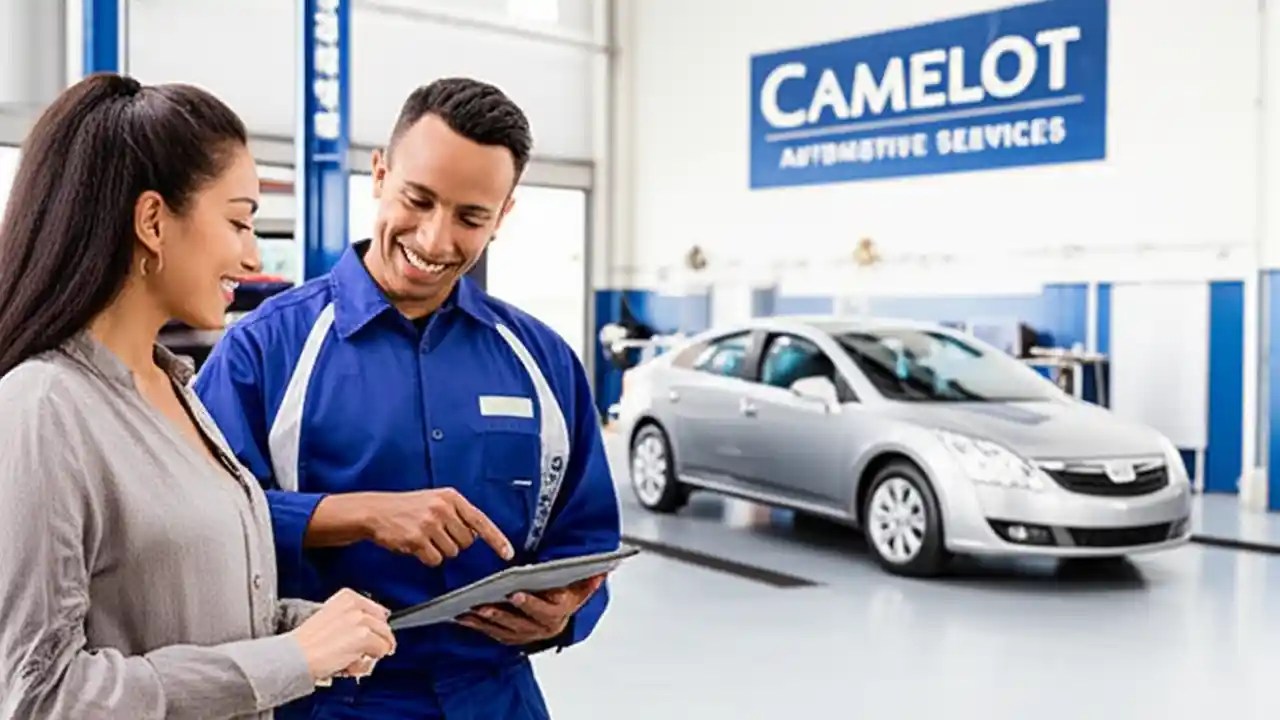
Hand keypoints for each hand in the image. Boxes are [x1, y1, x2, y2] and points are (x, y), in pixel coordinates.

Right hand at [291, 588, 395, 681]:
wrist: (295, 656)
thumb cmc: (308, 643)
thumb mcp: (332, 619)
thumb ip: (353, 619)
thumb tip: (375, 628)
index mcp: (347, 597)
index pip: (377, 610)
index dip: (374, 628)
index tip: (369, 637)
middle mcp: (355, 605)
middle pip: (384, 624)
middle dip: (376, 640)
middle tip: (361, 652)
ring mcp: (360, 620)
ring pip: (385, 638)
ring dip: (374, 652)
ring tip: (352, 659)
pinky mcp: (363, 636)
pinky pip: (382, 649)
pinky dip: (371, 660)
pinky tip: (351, 663)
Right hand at [362, 488, 514, 565]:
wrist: (375, 511)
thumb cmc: (407, 508)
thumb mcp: (435, 501)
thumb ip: (457, 514)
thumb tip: (476, 535)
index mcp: (451, 497)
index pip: (481, 520)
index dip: (496, 539)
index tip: (508, 553)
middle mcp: (443, 508)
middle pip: (466, 542)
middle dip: (454, 543)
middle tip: (436, 534)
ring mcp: (430, 523)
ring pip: (451, 553)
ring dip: (439, 550)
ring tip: (423, 537)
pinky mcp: (417, 539)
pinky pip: (435, 560)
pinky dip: (426, 557)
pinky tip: (415, 545)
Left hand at [456, 574, 605, 645]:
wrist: (560, 615)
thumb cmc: (566, 595)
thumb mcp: (581, 587)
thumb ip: (591, 579)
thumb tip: (605, 570)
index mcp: (558, 614)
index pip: (544, 611)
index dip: (530, 604)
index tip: (515, 594)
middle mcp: (541, 628)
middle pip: (519, 624)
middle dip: (500, 615)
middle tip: (483, 604)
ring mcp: (525, 635)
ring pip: (503, 630)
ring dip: (485, 621)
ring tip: (469, 609)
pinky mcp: (511, 637)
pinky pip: (492, 633)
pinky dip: (478, 626)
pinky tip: (463, 616)